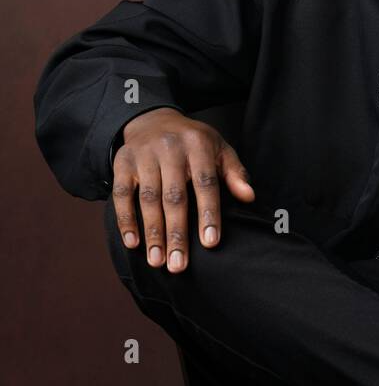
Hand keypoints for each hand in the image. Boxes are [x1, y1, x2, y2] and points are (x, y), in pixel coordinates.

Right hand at [111, 107, 255, 271]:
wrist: (153, 120)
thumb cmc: (193, 142)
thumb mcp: (219, 149)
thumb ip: (234, 173)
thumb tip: (249, 197)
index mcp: (198, 146)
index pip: (206, 183)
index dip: (208, 214)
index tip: (210, 243)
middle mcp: (170, 149)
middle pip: (174, 196)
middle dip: (177, 233)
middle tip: (179, 265)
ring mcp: (144, 155)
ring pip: (148, 198)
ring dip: (152, 232)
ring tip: (158, 261)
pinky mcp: (122, 162)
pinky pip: (121, 193)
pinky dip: (126, 219)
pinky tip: (133, 243)